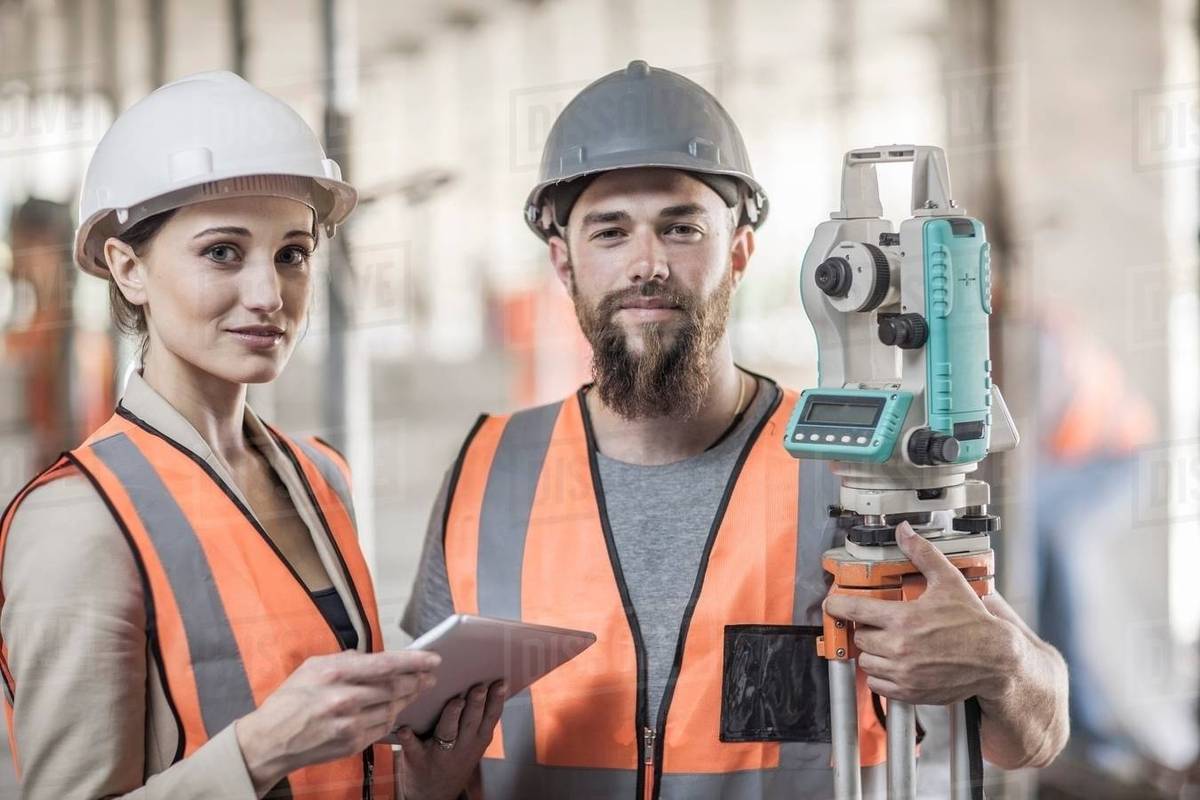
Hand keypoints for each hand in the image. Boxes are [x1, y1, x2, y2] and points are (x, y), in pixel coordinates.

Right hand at [235, 650, 439, 794]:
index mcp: (335, 674)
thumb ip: (345, 660)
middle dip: (418, 680)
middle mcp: (345, 700)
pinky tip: (395, 709)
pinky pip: (383, 727)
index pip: (386, 665)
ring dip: (409, 699)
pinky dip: (392, 716)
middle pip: (395, 688)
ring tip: (417, 689)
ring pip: (393, 708)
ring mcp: (350, 725)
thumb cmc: (290, 700)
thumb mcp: (313, 667)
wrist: (270, 742)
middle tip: (431, 675)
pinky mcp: (352, 744)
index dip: (414, 661)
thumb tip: (372, 657)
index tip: (433, 659)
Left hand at [394, 681, 507, 799]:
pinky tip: (405, 728)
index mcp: (477, 741)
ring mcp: (439, 754)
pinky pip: (413, 748)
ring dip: (452, 717)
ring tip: (456, 701)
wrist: (433, 796)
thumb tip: (484, 684)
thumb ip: (478, 721)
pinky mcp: (416, 759)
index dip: (496, 701)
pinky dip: (409, 738)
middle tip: (479, 687)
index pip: (490, 718)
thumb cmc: (455, 760)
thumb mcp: (474, 745)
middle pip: (470, 723)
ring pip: (447, 733)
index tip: (500, 683)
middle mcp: (462, 748)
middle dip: (476, 705)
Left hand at [824, 521, 1024, 705]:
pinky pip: (877, 684)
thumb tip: (904, 532)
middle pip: (860, 637)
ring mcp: (904, 672)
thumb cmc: (973, 622)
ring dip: (873, 652)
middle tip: (880, 624)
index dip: (838, 605)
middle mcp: (900, 647)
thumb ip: (922, 554)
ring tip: (890, 643)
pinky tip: (895, 663)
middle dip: (866, 629)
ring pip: (866, 661)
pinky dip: (880, 675)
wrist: (996, 659)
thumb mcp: (948, 581)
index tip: (834, 603)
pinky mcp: (910, 692)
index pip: (854, 611)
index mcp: (904, 619)